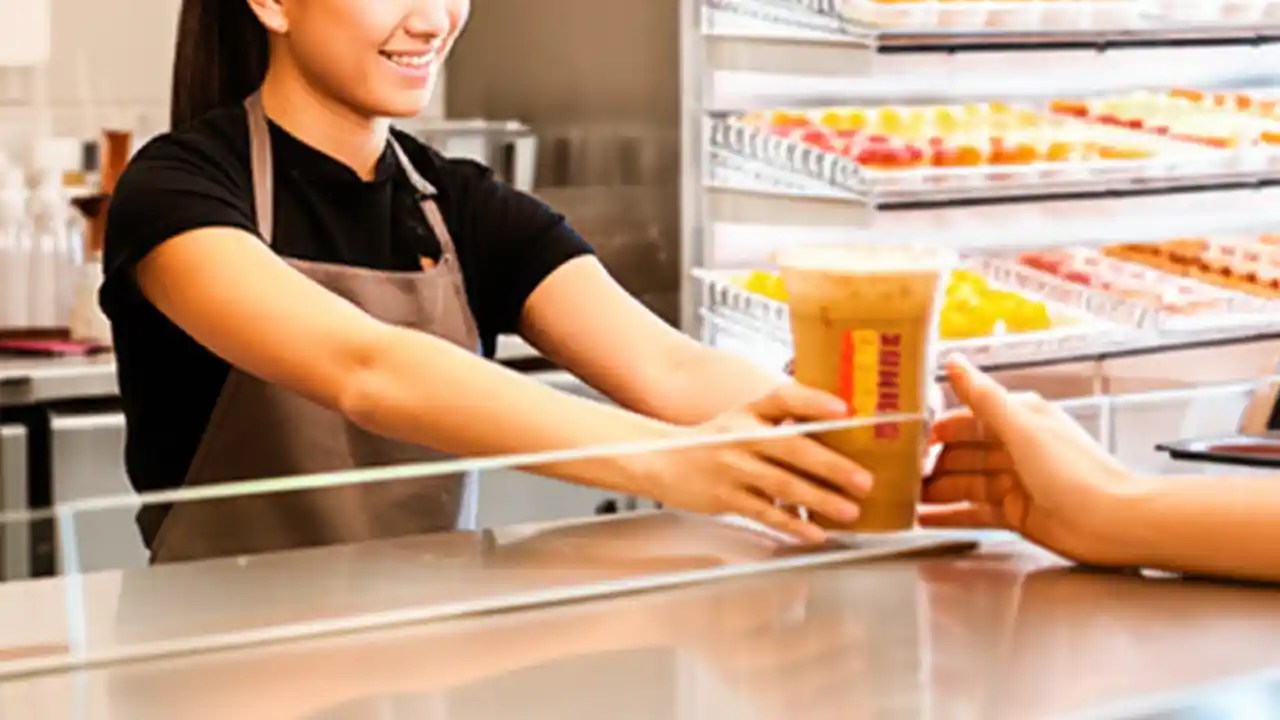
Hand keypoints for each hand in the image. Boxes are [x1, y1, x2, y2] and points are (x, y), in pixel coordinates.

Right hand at [632, 383, 871, 543]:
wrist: (660, 460)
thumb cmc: (713, 442)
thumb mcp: (741, 420)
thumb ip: (779, 425)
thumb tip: (834, 438)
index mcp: (749, 411)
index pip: (784, 399)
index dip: (813, 402)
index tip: (843, 409)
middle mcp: (741, 436)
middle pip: (791, 448)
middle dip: (831, 466)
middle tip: (863, 480)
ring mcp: (732, 468)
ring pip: (782, 485)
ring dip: (820, 500)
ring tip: (850, 511)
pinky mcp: (725, 497)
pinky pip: (764, 512)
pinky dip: (792, 524)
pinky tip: (815, 532)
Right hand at [921, 355, 1141, 567]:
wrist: (1113, 523)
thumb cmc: (1075, 471)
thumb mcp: (1022, 427)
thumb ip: (982, 396)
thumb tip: (954, 362)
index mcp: (1020, 419)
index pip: (968, 419)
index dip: (938, 428)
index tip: (909, 437)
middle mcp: (1016, 449)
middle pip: (963, 454)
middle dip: (932, 463)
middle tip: (899, 472)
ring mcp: (1015, 483)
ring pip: (964, 483)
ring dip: (935, 490)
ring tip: (904, 497)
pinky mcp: (1015, 514)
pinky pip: (973, 511)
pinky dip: (949, 515)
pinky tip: (924, 518)